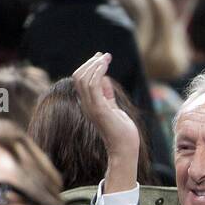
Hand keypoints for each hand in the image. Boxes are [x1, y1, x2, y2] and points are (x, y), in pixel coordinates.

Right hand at [73, 52, 141, 192]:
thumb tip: (104, 79)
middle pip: (79, 76)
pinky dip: (98, 72)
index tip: (102, 58)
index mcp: (89, 104)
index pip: (81, 80)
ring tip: (106, 58)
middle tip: (104, 55)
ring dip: (95, 65)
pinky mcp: (99, 109)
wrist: (125, 149)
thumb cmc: (122, 132)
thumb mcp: (114, 109)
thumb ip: (107, 95)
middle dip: (90, 63)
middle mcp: (86, 104)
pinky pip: (93, 85)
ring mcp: (91, 107)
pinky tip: (106, 66)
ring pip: (83, 78)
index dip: (89, 67)